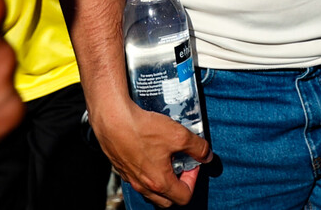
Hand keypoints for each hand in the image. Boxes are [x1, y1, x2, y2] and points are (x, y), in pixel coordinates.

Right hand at [89, 96, 209, 206]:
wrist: (113, 120)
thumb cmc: (143, 129)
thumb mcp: (179, 135)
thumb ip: (197, 147)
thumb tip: (207, 156)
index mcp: (159, 182)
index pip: (184, 197)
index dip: (193, 180)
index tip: (193, 163)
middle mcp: (143, 185)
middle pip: (167, 200)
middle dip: (179, 186)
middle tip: (182, 165)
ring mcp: (131, 178)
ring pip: (151, 191)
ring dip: (163, 181)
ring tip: (167, 159)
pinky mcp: (121, 168)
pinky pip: (138, 179)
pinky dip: (148, 172)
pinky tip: (151, 152)